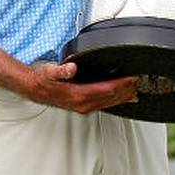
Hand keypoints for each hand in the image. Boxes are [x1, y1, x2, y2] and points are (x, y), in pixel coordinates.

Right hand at [23, 62, 137, 113]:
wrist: (36, 90)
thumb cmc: (43, 80)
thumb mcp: (49, 72)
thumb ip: (61, 70)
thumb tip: (71, 68)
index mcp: (78, 95)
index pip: (105, 90)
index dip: (120, 84)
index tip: (131, 78)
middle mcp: (84, 103)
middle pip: (111, 98)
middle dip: (126, 90)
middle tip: (139, 82)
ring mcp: (85, 106)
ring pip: (110, 103)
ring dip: (123, 97)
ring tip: (136, 90)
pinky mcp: (84, 106)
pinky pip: (105, 104)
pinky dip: (116, 100)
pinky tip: (122, 98)